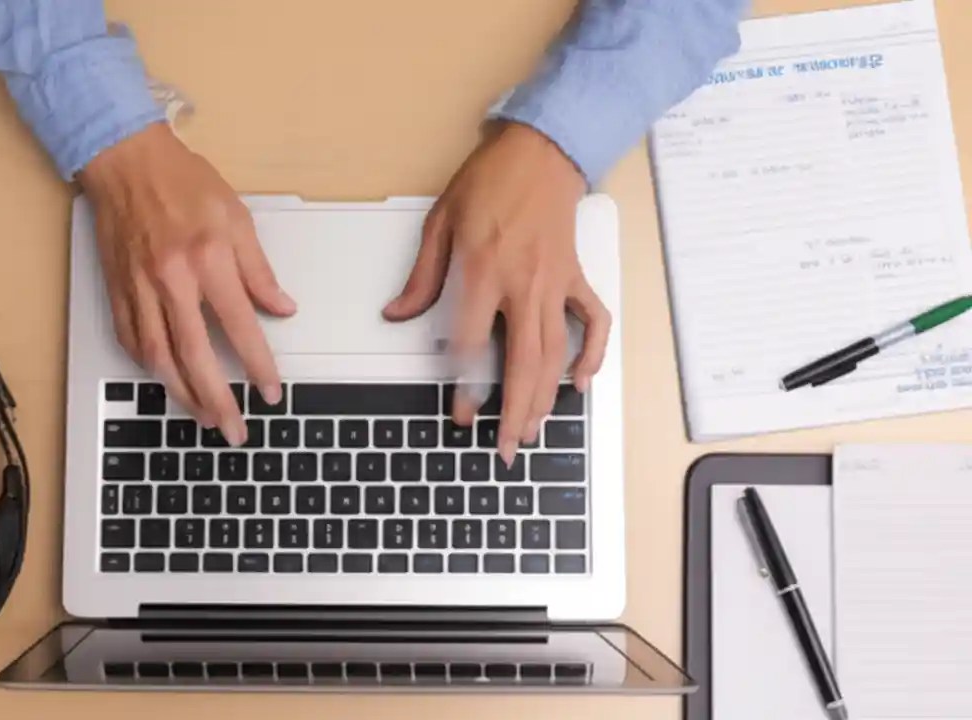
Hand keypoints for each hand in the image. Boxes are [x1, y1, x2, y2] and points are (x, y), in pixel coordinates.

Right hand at [79, 123, 295, 445]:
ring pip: (158, 357)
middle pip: (194, 356)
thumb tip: (281, 308)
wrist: (126, 161)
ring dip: (182, 394)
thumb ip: (259, 270)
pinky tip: (167, 381)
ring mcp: (139, 288)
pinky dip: (150, 367)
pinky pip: (132, 340)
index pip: (239, 325)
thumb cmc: (183, 182)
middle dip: (217, 400)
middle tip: (233, 428)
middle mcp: (171, 279)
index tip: (270, 391)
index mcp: (207, 258)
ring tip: (203, 416)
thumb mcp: (237, 217)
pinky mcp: (117, 290)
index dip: (257, 364)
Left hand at [383, 121, 610, 463]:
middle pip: (521, 360)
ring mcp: (553, 283)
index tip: (460, 410)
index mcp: (483, 269)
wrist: (541, 152)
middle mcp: (522, 283)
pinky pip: (591, 322)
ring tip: (534, 431)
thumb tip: (398, 314)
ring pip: (553, 352)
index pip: (471, 340)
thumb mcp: (440, 222)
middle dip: (514, 410)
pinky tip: (580, 382)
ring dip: (545, 397)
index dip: (465, 382)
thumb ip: (422, 276)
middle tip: (505, 446)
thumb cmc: (490, 182)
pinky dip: (590, 354)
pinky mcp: (574, 278)